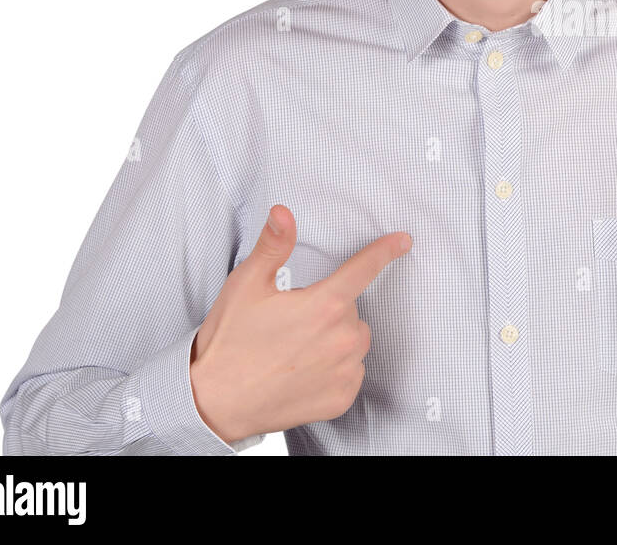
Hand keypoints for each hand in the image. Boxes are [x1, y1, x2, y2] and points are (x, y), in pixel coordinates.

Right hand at [188, 204, 411, 443]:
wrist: (214, 402)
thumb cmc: (230, 341)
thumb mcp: (247, 285)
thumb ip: (273, 246)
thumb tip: (283, 213)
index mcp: (325, 305)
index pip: (364, 269)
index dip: (385, 251)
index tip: (402, 241)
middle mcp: (343, 338)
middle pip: (351, 310)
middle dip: (328, 310)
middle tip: (291, 323)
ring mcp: (345, 371)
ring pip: (354, 341)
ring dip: (334, 340)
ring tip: (295, 350)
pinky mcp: (342, 398)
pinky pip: (351, 372)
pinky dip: (334, 370)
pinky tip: (303, 373)